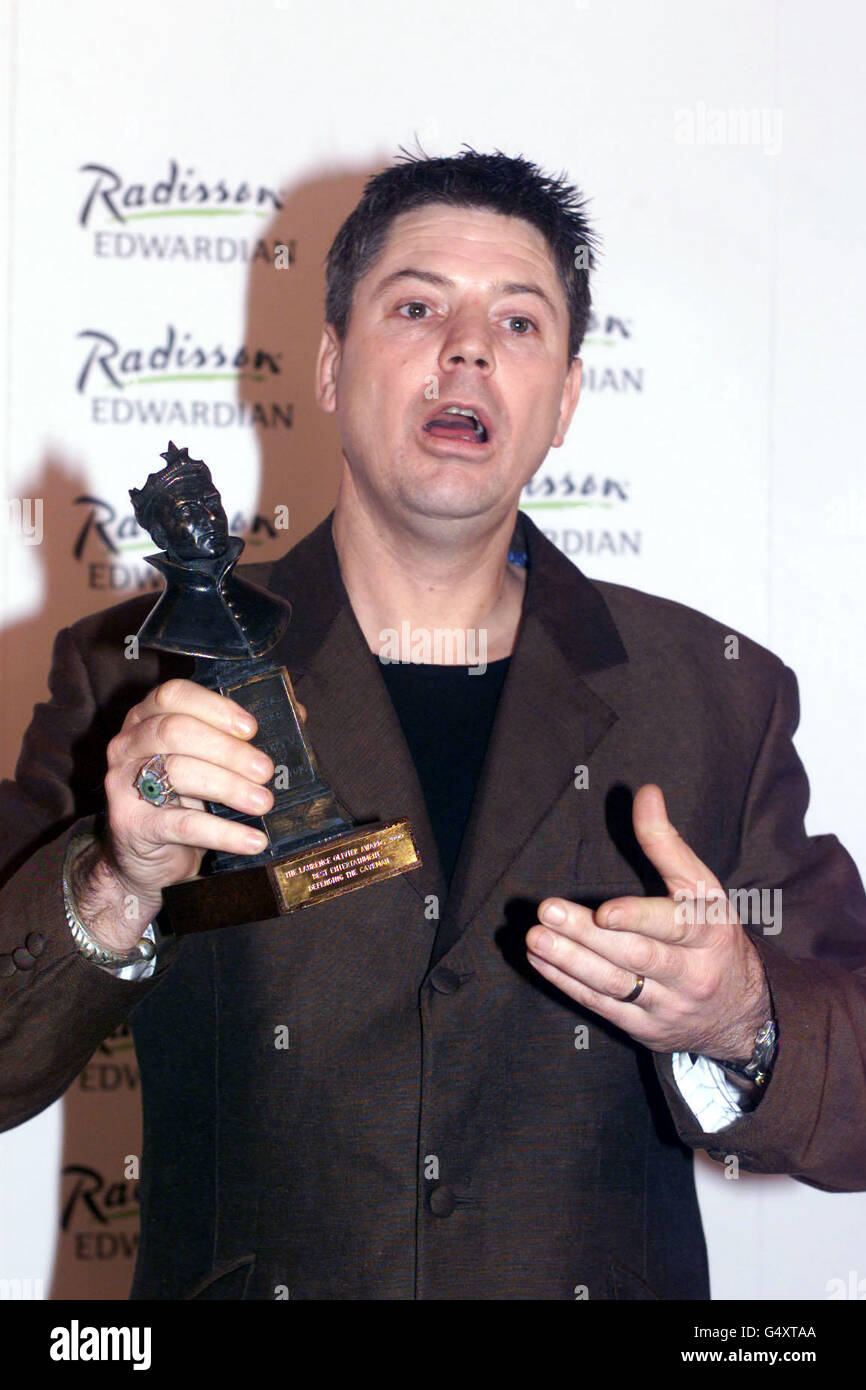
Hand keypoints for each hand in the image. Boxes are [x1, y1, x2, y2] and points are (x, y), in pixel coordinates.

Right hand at [74, 678, 306, 948]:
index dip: (215, 707)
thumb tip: (295, 712)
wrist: (149, 858)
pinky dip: (223, 832)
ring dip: (229, 787)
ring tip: (264, 802)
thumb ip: (243, 736)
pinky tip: (253, 840)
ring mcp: (123, 782)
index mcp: (148, 717)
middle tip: (266, 770)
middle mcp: (129, 743)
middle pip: (176, 731)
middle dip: (228, 750)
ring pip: (178, 772)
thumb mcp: (211, 763)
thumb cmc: (184, 799)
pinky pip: (181, 824)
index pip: (173, 695)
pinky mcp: (131, 824)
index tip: (252, 728)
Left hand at [525, 784, 770, 1059]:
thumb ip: (668, 843)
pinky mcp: (644, 1028)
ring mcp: (667, 1005)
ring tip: (535, 938)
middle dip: (588, 936)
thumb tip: (646, 793)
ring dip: (570, 961)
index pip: (674, 926)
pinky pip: (602, 1006)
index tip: (605, 911)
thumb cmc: (713, 937)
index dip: (639, 918)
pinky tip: (541, 960)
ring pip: (615, 984)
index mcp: (708, 932)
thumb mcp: (703, 889)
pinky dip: (568, 983)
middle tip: (548, 912)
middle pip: (637, 955)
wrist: (741, 1015)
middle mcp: (691, 972)